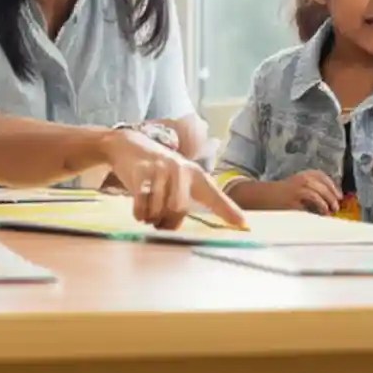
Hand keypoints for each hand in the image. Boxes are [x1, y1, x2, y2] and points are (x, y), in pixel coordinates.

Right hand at [101, 129, 245, 229]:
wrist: (128, 146)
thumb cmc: (156, 170)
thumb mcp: (176, 180)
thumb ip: (184, 201)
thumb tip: (180, 227)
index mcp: (194, 174)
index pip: (214, 195)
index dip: (228, 211)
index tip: (244, 225)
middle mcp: (181, 170)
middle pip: (179, 210)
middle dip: (167, 222)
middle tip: (159, 221)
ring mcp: (160, 169)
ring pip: (160, 209)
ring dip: (151, 218)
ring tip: (148, 212)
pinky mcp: (141, 172)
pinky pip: (143, 205)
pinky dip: (140, 214)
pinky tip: (139, 212)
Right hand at [268, 170, 341, 213]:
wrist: (263, 196)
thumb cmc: (282, 194)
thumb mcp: (297, 185)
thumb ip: (313, 189)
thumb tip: (331, 201)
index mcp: (303, 174)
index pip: (322, 176)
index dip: (332, 186)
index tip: (339, 196)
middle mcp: (301, 180)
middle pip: (322, 186)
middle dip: (331, 197)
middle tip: (336, 206)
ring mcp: (296, 190)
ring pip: (317, 194)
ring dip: (326, 203)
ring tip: (329, 211)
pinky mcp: (292, 202)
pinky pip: (309, 205)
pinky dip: (318, 209)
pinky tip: (320, 214)